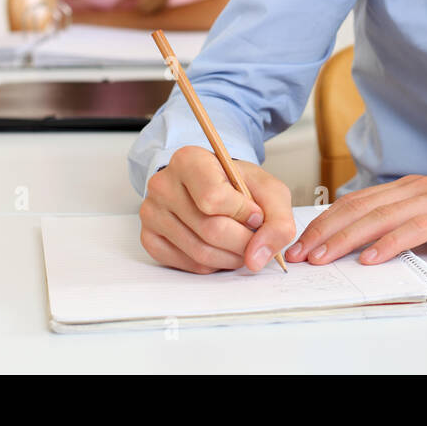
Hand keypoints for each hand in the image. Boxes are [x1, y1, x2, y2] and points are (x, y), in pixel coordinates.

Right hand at [140, 146, 294, 274]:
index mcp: (189, 160)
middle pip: (210, 230)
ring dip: (231, 258)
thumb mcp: (267, 189)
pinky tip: (221, 250)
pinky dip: (213, 265)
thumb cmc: (236, 185)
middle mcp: (163, 184)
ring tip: (242, 248)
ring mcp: (152, 212)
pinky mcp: (149, 238)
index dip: (244, 213)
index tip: (256, 213)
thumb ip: (277, 219)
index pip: (214, 198)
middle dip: (244, 243)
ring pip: (200, 251)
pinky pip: (187, 264)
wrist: (210, 187)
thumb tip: (258, 257)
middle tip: (256, 241)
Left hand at [285, 175, 426, 265]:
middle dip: (324, 231)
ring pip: (380, 217)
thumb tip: (365, 244)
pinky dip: (389, 243)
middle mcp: (418, 188)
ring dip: (347, 238)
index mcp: (409, 187)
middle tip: (300, 253)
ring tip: (323, 256)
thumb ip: (404, 224)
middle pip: (360, 207)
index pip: (356, 202)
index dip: (325, 221)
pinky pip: (415, 229)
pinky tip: (371, 257)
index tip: (301, 242)